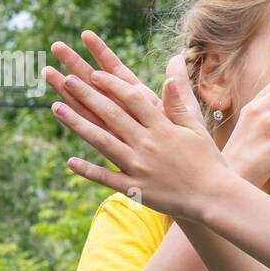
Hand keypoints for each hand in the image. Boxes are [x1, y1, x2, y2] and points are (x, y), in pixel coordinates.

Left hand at [45, 31, 224, 221]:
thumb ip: (179, 103)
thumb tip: (169, 76)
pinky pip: (106, 178)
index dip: (112, 84)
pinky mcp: (135, 188)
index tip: (94, 73)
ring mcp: (138, 166)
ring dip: (77, 123)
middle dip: (87, 94)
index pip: (132, 99)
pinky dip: (88, 170)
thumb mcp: (196, 128)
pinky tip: (70, 161)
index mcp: (162, 127)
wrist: (214, 197)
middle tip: (65, 78)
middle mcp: (147, 143)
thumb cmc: (207, 161)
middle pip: (111, 114)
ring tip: (55, 107)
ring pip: (102, 141)